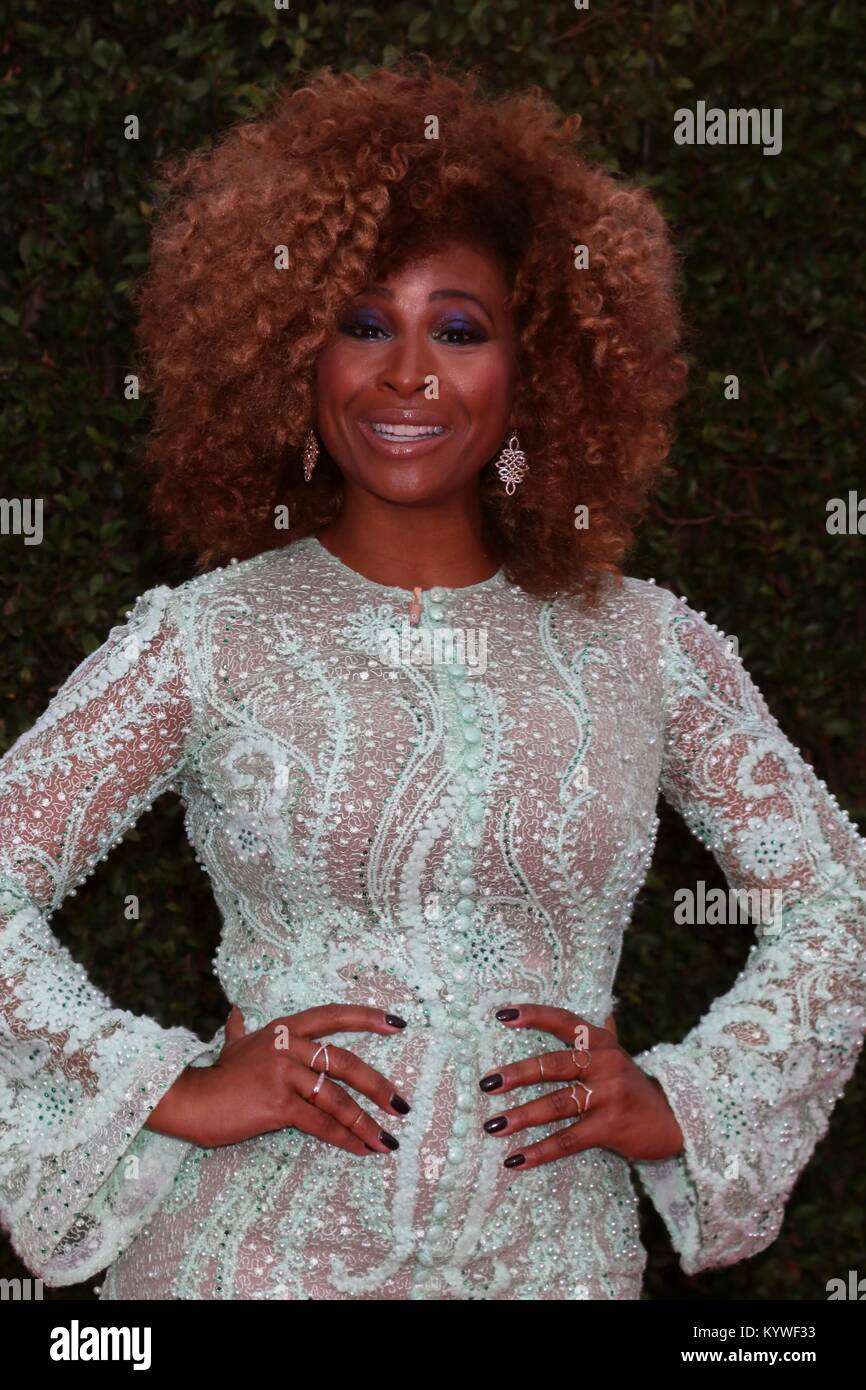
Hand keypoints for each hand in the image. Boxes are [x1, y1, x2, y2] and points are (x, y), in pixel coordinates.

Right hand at [146, 1003, 411, 1155]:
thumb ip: (240, 1030)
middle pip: (345, 1062)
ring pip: (337, 1098)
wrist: (192, 1100)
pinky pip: (320, 1124)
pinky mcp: (278, 1104)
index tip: (397, 1024)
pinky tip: (361, 1149)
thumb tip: (235, 1012)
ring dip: (366, 1122)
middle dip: (378, 1085)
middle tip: (401, 1104)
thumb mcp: (232, 1046)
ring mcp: (285, 1074)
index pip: (334, 1015)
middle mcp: (289, 1046)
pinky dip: (344, 1138)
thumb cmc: (216, 1076)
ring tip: (387, 1140)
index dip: (367, 1017)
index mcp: (286, 1028)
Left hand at [478, 1004, 684, 1172]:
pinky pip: (568, 1140)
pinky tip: (516, 1160)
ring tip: (492, 1125)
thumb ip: (605, 1036)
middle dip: (516, 1074)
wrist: (676, 1121)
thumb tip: (607, 1009)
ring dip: (521, 1116)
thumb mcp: (619, 1057)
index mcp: (601, 1042)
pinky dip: (540, 1151)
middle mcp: (605, 1062)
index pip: (563, 1020)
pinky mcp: (611, 1126)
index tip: (502, 1016)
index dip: (533, 1016)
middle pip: (553, 1065)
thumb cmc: (635, 1087)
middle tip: (486, 1084)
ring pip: (557, 1104)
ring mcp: (609, 1094)